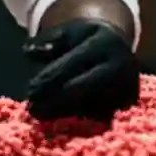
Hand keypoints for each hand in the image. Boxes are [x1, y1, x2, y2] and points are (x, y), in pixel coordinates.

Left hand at [23, 19, 138, 121]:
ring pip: (91, 106)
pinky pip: (100, 117)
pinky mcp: (128, 104)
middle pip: (82, 88)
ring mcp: (128, 86)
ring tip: (42, 116)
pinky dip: (79, 120)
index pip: (72, 64)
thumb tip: (28, 52)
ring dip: (64, 114)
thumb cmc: (85, 39)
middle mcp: (121, 65)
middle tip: (32, 110)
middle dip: (54, 100)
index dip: (49, 79)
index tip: (30, 91)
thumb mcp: (68, 32)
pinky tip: (61, 123)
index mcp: (105, 42)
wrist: (118, 46)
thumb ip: (47, 41)